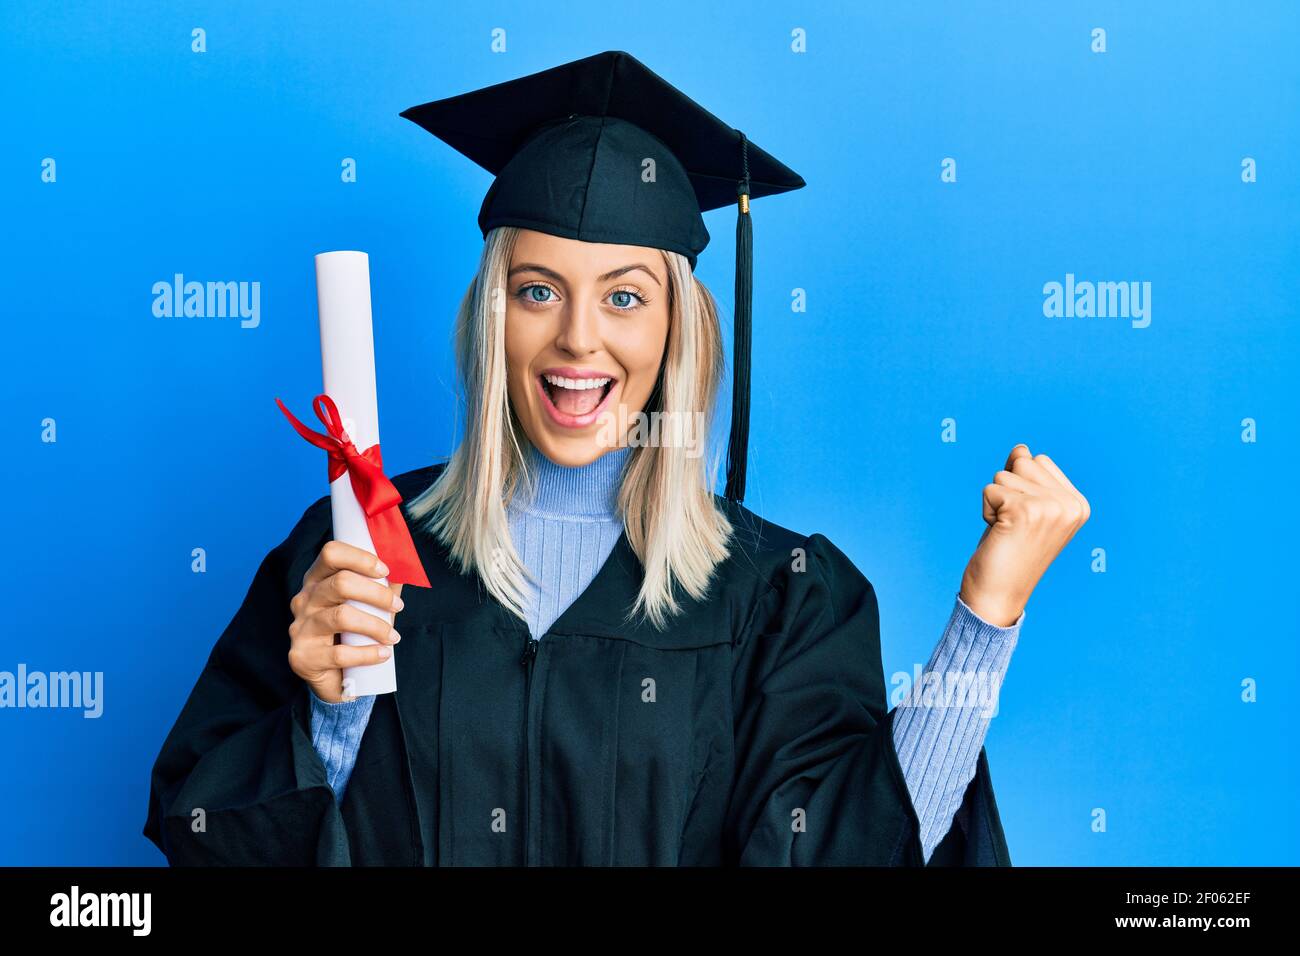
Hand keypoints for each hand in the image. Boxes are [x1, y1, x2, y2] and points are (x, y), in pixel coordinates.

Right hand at [287, 540, 404, 703]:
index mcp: (317, 581)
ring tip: (393, 636)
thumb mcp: (366, 606)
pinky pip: (340, 653)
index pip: (331, 553)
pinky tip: (383, 654)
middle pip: (340, 583)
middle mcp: (304, 600)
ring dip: (376, 625)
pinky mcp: (302, 657)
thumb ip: (382, 586)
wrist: (334, 678)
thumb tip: (406, 568)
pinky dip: (368, 654)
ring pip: (342, 616)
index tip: (384, 571)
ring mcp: (300, 629)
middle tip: (398, 606)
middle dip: (377, 594)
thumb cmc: (352, 634)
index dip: (360, 558)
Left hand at [960, 444, 1089, 626]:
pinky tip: (998, 534)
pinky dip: (986, 510)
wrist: (999, 595)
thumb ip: (1026, 476)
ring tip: (1007, 532)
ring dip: (995, 502)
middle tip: (1013, 527)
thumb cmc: (1009, 551)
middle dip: (1006, 491)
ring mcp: (1051, 507)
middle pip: (1022, 462)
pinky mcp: (1025, 511)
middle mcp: (1070, 505)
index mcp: (1078, 504)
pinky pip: (990, 489)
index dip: (1019, 486)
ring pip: (1004, 474)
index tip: (1025, 521)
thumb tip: (1020, 447)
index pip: (1038, 461)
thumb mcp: (1023, 507)